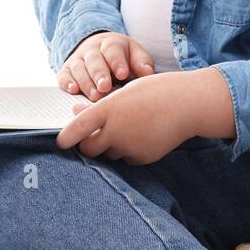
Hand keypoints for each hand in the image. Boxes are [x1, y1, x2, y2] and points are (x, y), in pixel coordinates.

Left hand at [56, 67, 236, 164]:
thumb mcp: (125, 92)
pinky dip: (129, 150)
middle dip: (88, 144)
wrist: (189, 104)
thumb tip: (76, 112)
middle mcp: (117, 130)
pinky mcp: (143, 157)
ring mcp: (130, 146)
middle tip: (92, 136)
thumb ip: (100, 106)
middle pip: (89, 148)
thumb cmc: (156, 91)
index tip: (60, 142)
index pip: (78, 129)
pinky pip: (127, 158)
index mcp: (110, 109)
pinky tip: (143, 134)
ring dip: (111, 145)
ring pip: (109, 153)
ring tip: (130, 127)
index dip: (66, 138)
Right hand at [58, 32, 154, 100]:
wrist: (100, 49)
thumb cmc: (123, 58)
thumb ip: (142, 63)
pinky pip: (63, 75)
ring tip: (95, 95)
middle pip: (94, 60)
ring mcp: (78, 59)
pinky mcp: (66, 70)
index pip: (113, 51)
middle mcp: (92, 50)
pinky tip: (73, 90)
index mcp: (111, 44)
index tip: (123, 74)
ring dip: (86, 83)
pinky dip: (66, 82)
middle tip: (105, 87)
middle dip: (99, 74)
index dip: (117, 62)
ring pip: (79, 69)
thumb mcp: (135, 55)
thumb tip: (148, 72)